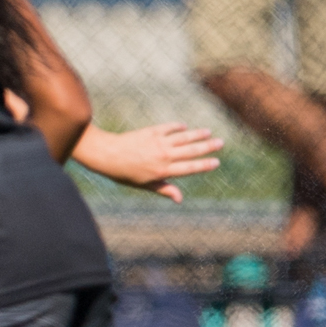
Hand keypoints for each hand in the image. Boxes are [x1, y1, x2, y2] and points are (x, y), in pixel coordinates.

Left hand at [80, 123, 222, 203]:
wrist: (106, 154)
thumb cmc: (123, 173)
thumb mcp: (143, 185)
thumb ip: (163, 189)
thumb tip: (180, 199)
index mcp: (163, 171)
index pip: (189, 168)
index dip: (204, 165)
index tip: (216, 162)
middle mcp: (163, 156)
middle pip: (191, 151)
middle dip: (208, 147)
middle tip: (221, 143)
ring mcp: (158, 142)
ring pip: (184, 137)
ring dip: (197, 134)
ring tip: (208, 132)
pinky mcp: (151, 132)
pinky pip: (169, 128)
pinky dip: (177, 127)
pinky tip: (184, 126)